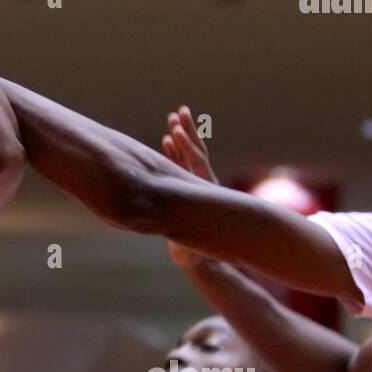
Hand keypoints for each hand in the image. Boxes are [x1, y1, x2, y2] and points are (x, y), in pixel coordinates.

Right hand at [161, 105, 216, 270]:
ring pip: (190, 156)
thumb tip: (174, 245)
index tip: (175, 132)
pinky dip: (175, 151)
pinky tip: (167, 138)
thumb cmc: (193, 255)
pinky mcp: (189, 188)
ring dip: (183, 137)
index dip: (185, 150)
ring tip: (174, 118)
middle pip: (195, 153)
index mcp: (202, 195)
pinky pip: (183, 165)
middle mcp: (202, 186)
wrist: (204, 258)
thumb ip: (181, 243)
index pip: (194, 166)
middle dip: (187, 134)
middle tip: (180, 113)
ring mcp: (196, 186)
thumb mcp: (186, 249)